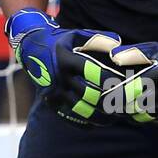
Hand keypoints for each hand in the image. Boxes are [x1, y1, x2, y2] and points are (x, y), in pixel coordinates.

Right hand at [5, 8, 125, 125]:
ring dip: (100, 116)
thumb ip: (100, 40)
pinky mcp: (50, 102)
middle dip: (110, 102)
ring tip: (115, 117)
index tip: (127, 85)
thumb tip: (120, 47)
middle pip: (90, 95)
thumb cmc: (60, 41)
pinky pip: (69, 118)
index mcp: (67, 60)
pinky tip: (98, 122)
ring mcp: (53, 92)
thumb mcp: (77, 35)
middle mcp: (59, 78)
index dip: (112, 80)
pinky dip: (85, 122)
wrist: (30, 48)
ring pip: (81, 110)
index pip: (94, 73)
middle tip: (125, 106)